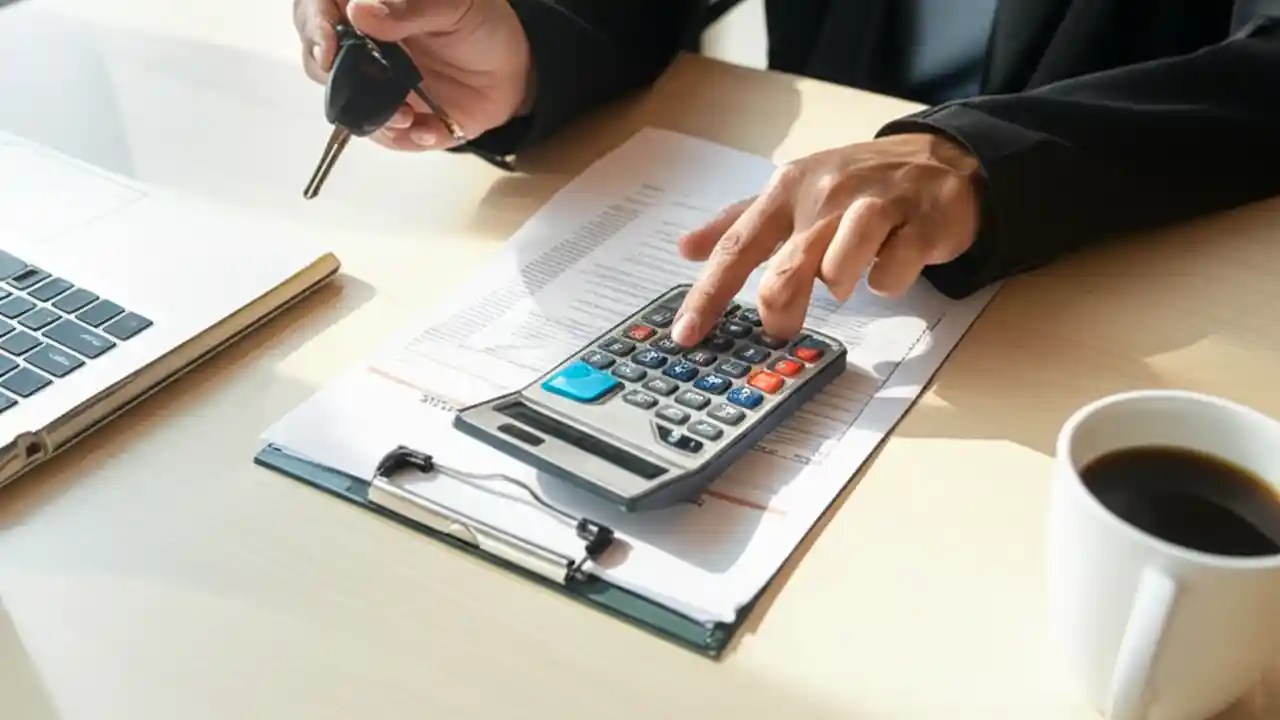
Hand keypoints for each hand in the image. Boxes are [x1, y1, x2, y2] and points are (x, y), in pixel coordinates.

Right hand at [293, 0, 532, 149]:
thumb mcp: (452, 5)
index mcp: (365, 11)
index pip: (316, 11)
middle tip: (363, 87)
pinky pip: (386, 136)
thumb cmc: (479, 23)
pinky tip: (430, 129)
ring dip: (371, 118)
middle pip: (318, 62)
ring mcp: (376, 88)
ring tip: (407, 117)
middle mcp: (360, 49)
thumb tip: (360, 11)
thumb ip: (408, 9)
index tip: (328, 47)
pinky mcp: (398, 120)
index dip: (314, 27)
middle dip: (336, 80)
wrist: (513, 69)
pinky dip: (405, 138)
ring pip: (348, 107)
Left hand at [670, 133, 980, 345]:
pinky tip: (890, 264)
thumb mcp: (792, 192)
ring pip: (838, 272)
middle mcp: (825, 195)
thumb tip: (685, 248)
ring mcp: (875, 207)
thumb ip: (739, 222)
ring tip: (849, 276)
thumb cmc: (855, 183)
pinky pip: (890, 275)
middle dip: (781, 313)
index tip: (686, 334)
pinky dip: (886, 282)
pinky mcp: (920, 225)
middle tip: (784, 328)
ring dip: (840, 287)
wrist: (940, 159)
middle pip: (784, 272)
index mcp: (787, 190)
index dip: (708, 295)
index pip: (736, 247)